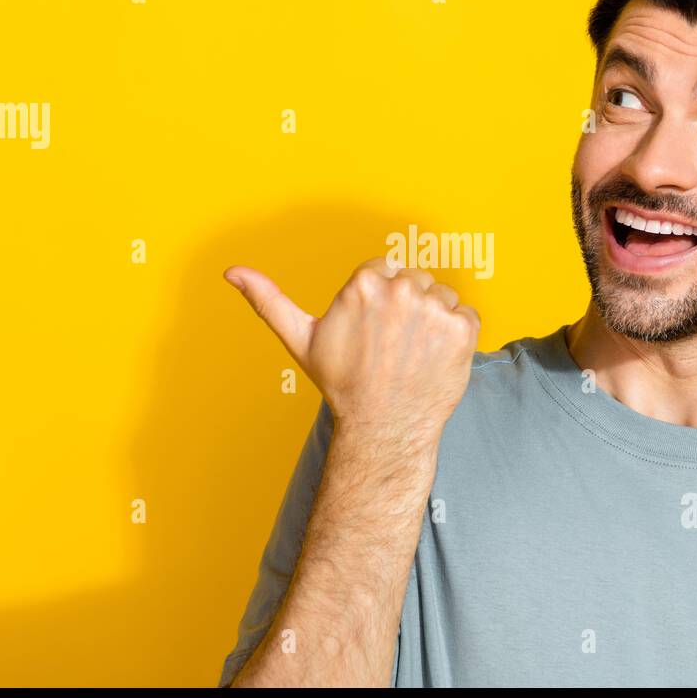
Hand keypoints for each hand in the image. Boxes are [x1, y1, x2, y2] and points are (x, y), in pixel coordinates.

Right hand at [224, 256, 480, 445]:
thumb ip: (268, 299)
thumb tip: (230, 271)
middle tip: (392, 346)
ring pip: (441, 296)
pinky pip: (467, 314)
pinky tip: (435, 359)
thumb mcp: (300, 338)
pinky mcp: (462, 328)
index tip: (373, 331)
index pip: (385, 269)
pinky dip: (457, 336)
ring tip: (412, 353)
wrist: (382, 428)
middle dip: (407, 307)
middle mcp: (400, 290)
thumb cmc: (342, 384)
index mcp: (364, 282)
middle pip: (415, 280)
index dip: (380, 300)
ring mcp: (433, 309)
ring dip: (433, 320)